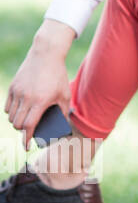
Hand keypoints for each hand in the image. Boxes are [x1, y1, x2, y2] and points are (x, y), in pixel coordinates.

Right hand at [6, 22, 74, 146]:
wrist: (45, 55)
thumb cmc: (58, 75)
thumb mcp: (65, 94)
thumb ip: (63, 111)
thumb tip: (62, 126)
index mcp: (40, 101)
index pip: (29, 125)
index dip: (27, 138)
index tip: (27, 147)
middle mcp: (26, 98)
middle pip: (18, 124)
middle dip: (23, 131)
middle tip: (29, 132)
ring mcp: (17, 92)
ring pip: (10, 117)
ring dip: (17, 122)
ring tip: (26, 122)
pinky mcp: (12, 87)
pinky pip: (7, 107)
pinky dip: (12, 113)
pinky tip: (19, 112)